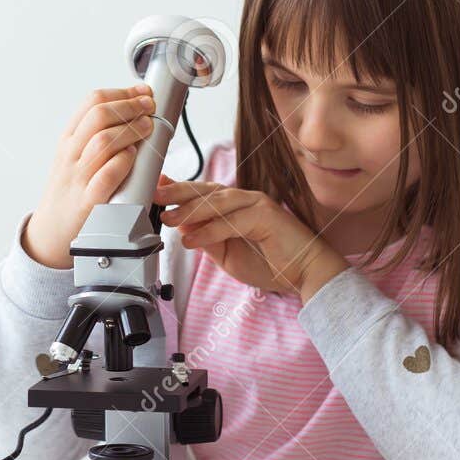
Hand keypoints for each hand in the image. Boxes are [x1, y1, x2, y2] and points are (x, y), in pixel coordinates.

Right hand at [22, 85, 156, 268]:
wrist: (50, 231)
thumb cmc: (70, 191)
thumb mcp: (74, 156)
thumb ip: (97, 135)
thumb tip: (134, 111)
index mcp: (68, 139)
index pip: (93, 102)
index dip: (123, 92)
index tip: (143, 93)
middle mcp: (70, 154)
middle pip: (99, 115)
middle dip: (130, 105)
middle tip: (150, 107)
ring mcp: (78, 177)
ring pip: (103, 141)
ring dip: (131, 129)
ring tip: (148, 126)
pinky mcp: (88, 202)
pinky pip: (106, 176)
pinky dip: (122, 162)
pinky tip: (133, 156)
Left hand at [155, 175, 348, 301]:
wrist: (305, 274)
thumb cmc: (271, 263)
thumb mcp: (227, 254)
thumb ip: (207, 239)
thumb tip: (180, 227)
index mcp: (236, 206)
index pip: (203, 192)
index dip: (179, 188)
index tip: (156, 185)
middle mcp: (245, 200)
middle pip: (207, 190)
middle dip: (178, 191)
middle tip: (154, 195)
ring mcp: (257, 205)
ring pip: (217, 202)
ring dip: (190, 210)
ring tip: (168, 219)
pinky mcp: (266, 216)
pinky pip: (232, 221)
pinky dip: (210, 230)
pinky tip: (192, 239)